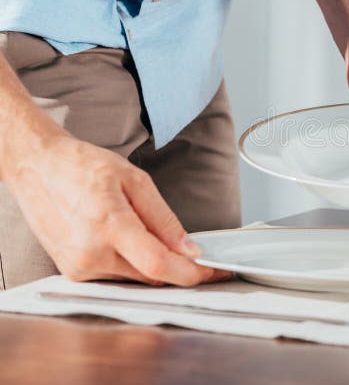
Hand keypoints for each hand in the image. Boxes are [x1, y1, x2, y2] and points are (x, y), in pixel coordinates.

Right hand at [4, 134, 229, 285]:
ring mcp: (79, 267)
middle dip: (180, 268)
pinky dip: (133, 262)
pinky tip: (132, 241)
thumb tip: (189, 249)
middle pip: (152, 275)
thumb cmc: (83, 167)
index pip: (159, 264)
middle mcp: (91, 254)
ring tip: (150, 232)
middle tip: (200, 255)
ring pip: (136, 278)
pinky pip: (117, 275)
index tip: (214, 271)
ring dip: (154, 263)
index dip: (192, 272)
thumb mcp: (135, 180)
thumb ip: (164, 219)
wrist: (37, 168)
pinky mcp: (73, 272)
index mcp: (109, 225)